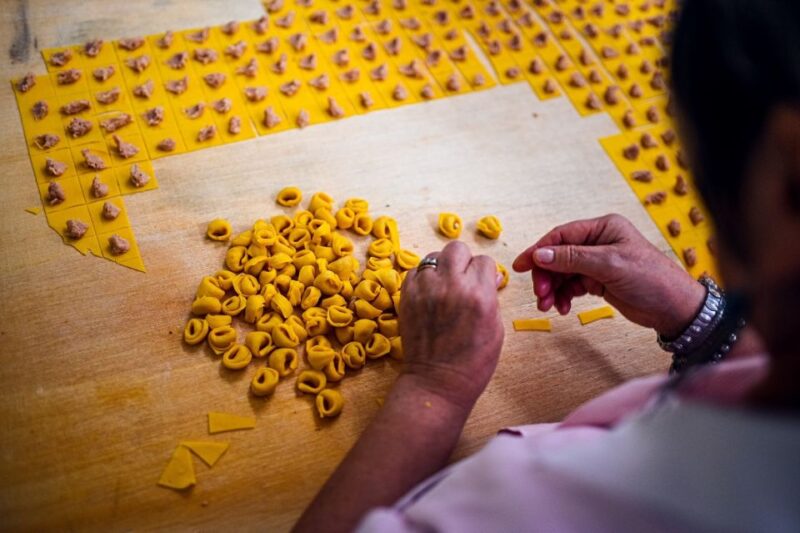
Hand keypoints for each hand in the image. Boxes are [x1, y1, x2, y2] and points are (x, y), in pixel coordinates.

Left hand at [399, 241, 503, 409]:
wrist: (437, 381)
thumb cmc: (473, 361)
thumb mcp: (495, 329)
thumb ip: (491, 297)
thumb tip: (489, 276)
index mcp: (479, 295)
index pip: (484, 261)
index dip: (484, 272)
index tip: (482, 284)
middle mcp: (451, 286)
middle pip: (457, 249)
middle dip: (463, 261)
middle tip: (463, 279)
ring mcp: (425, 290)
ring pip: (433, 256)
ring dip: (442, 267)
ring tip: (444, 286)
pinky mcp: (406, 296)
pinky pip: (415, 272)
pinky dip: (423, 279)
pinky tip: (429, 294)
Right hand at [512, 214, 705, 338]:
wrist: (676, 308)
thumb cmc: (652, 279)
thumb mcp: (610, 265)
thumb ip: (572, 258)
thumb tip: (540, 254)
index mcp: (604, 228)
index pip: (562, 236)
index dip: (539, 250)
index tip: (521, 266)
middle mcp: (599, 242)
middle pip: (559, 255)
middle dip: (546, 275)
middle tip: (540, 294)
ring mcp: (598, 262)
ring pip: (563, 272)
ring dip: (553, 288)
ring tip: (549, 305)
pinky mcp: (600, 280)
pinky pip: (572, 285)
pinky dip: (564, 295)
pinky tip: (563, 307)